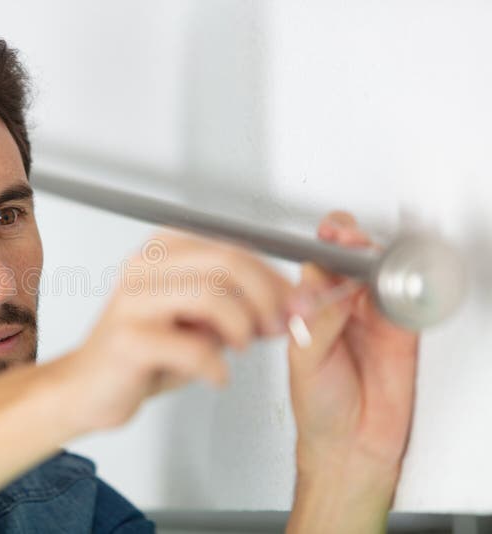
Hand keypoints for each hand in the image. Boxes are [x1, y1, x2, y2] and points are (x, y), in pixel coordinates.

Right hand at [61, 228, 292, 432]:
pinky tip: (215, 375)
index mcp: (163, 252)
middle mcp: (145, 267)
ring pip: (211, 295)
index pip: (234, 248)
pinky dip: (215, 366)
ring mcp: (132, 300)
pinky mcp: (127, 338)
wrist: (88, 390)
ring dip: (241, 327)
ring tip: (240, 347)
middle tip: (277, 326)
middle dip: (266, 297)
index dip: (274, 278)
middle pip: (226, 261)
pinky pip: (191, 347)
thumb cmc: (144, 356)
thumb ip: (241, 309)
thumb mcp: (200, 324)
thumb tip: (292, 307)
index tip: (296, 305)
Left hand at [286, 211, 419, 532]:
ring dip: (378, 258)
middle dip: (351, 241)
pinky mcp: (403, 331)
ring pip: (381, 272)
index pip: (317, 263)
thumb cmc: (318, 406)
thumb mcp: (304, 359)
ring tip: (370, 262)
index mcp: (310, 309)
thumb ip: (318, 322)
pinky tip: (396, 285)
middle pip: (351, 259)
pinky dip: (406, 285)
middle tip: (350, 241)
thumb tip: (330, 290)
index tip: (328, 237)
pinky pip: (409, 299)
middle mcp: (342, 308)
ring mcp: (374, 317)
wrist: (352, 446)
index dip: (323, 245)